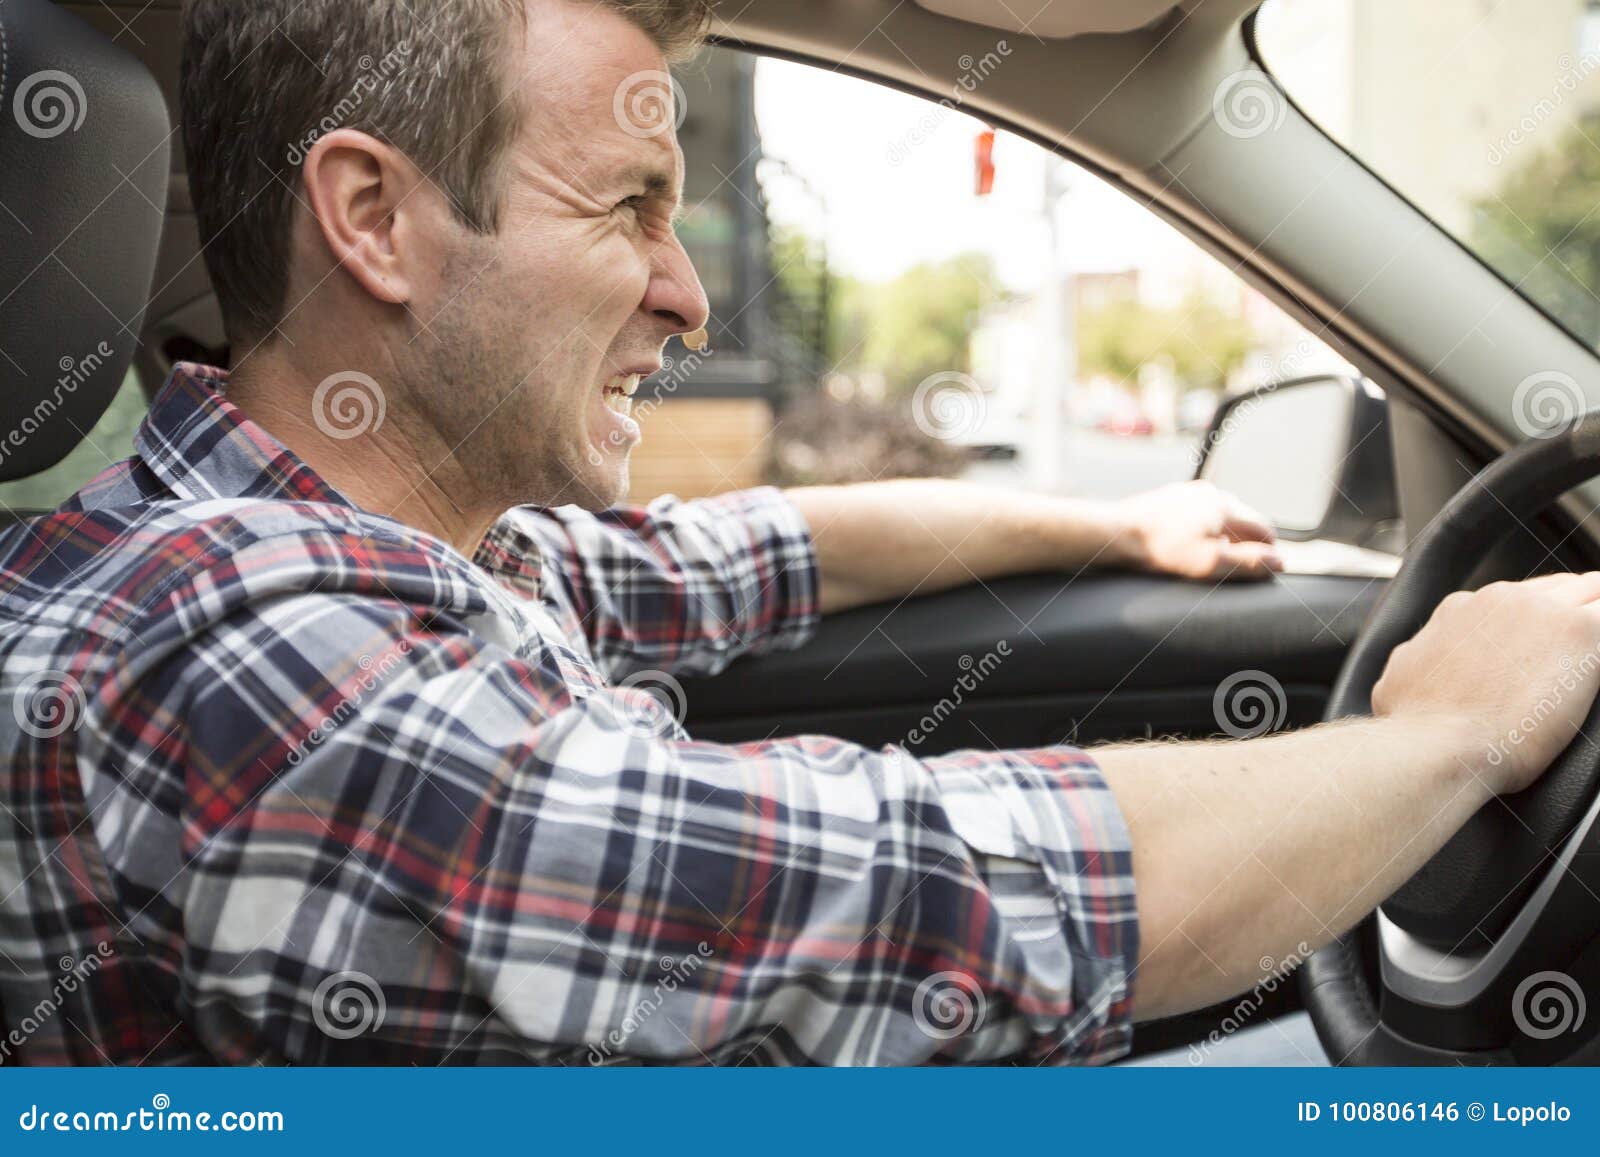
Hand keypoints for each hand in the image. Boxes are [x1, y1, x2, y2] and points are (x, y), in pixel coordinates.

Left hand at [1113, 480, 1282, 580]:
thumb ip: (1248, 563)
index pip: (1264, 528)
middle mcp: (1211, 492)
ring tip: (1214, 556)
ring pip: (1221, 515)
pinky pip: (1199, 512)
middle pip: (1244, 519)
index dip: (1269, 550)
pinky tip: (1190, 544)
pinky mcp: (1171, 497)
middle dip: (1247, 542)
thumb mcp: (1210, 563)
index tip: (1266, 568)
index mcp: (1226, 506)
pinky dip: (1203, 528)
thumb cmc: (1163, 550)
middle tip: (1240, 565)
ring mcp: (1190, 492)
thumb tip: (1279, 563)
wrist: (1117, 533)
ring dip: (1225, 534)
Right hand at [1372, 573, 1599, 793]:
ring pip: (1590, 590)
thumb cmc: (1419, 726)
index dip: (1529, 619)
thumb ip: (1418, 659)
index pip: (1510, 599)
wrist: (1443, 746)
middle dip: (1571, 606)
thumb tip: (1415, 662)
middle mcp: (1499, 600)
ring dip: (1597, 609)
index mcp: (1459, 609)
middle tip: (1578, 640)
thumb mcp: (1398, 679)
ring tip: (1596, 637)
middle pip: (1553, 588)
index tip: (1538, 642)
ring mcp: (1542, 610)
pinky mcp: (1580, 631)